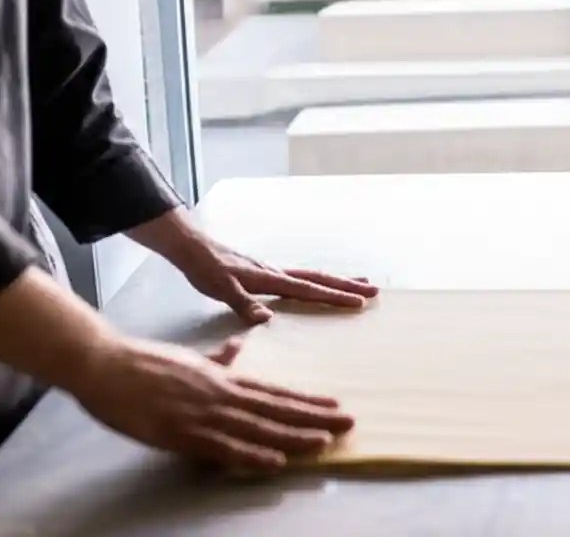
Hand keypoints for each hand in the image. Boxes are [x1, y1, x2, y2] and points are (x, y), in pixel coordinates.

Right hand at [72, 336, 353, 473]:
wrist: (107, 363)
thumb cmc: (144, 361)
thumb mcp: (190, 358)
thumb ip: (218, 358)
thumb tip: (239, 348)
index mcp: (223, 378)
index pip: (274, 391)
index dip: (306, 400)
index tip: (334, 405)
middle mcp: (222, 393)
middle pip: (276, 409)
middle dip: (313, 418)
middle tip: (348, 424)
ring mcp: (205, 413)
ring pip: (259, 428)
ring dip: (293, 436)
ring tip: (324, 442)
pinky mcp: (184, 432)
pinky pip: (224, 447)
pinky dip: (252, 455)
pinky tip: (275, 461)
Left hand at [127, 208, 377, 322]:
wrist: (193, 248)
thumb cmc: (206, 270)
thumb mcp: (221, 290)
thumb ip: (243, 305)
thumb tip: (266, 320)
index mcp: (270, 278)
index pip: (309, 289)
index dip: (334, 297)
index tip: (359, 303)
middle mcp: (277, 272)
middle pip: (320, 277)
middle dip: (347, 285)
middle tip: (375, 291)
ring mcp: (274, 270)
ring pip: (314, 274)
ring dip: (338, 280)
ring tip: (361, 283)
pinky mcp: (267, 272)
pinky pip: (302, 276)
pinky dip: (320, 280)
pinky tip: (322, 284)